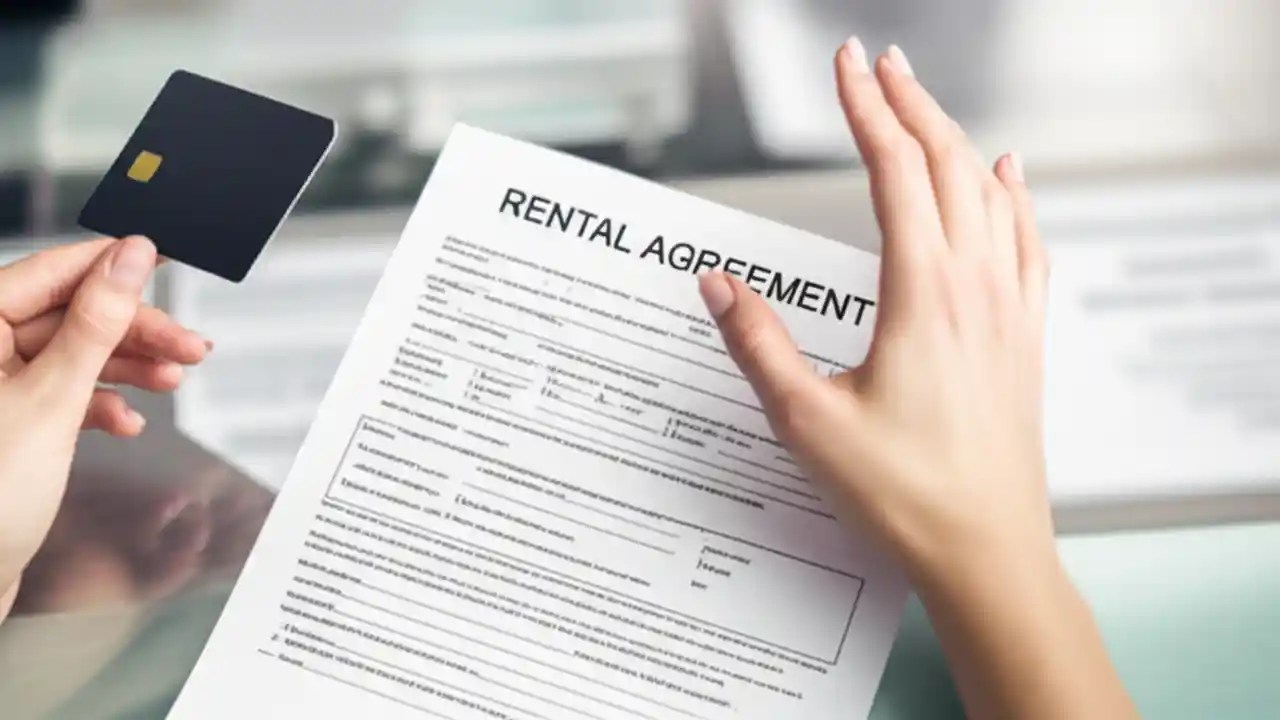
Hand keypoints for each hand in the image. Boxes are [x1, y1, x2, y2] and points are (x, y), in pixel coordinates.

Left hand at [0, 236, 207, 616]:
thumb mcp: (50, 401)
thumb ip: (95, 325)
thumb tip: (129, 259)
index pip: (49, 273)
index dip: (110, 268)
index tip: (162, 262)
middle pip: (70, 315)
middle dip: (133, 333)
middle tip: (189, 345)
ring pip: (73, 354)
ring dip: (127, 369)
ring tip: (172, 381)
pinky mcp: (9, 421)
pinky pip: (64, 392)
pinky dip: (101, 404)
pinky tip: (128, 422)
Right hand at [699, 40, 1133, 718]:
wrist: (987, 551)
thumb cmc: (904, 495)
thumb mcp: (807, 422)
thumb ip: (757, 343)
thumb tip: (716, 283)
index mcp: (924, 294)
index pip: (893, 170)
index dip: (864, 108)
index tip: (844, 64)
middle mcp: (976, 286)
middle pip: (945, 163)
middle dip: (908, 102)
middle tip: (877, 61)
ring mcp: (1009, 309)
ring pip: (988, 193)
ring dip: (954, 138)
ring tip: (924, 101)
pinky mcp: (1024, 336)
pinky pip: (1028, 241)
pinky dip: (1014, 195)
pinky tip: (1010, 177)